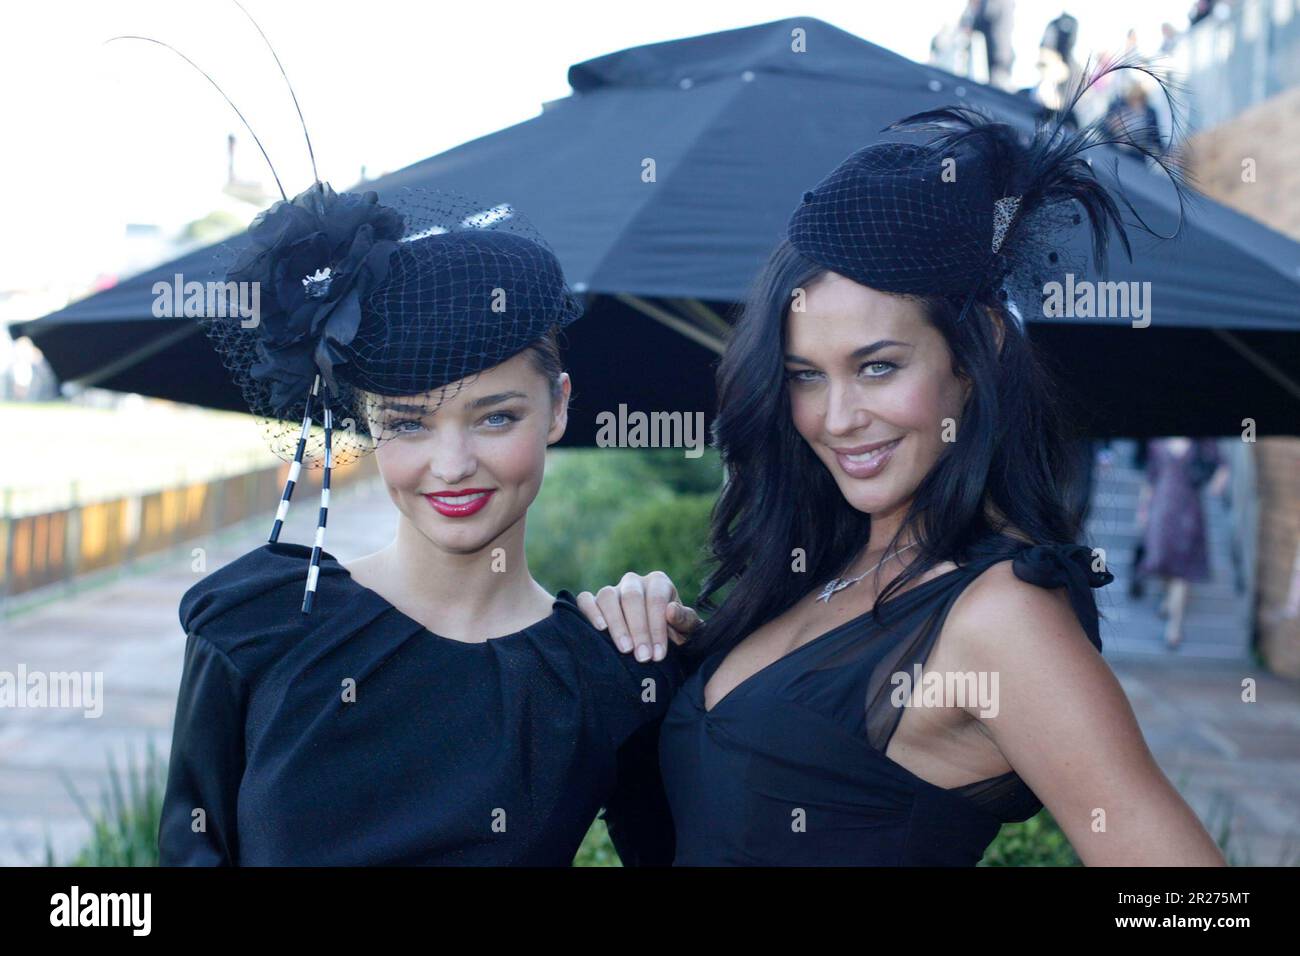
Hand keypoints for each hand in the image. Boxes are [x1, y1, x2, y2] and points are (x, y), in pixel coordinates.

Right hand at [576, 571, 700, 662]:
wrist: (653, 642)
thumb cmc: (674, 635)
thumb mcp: (687, 631)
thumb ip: (685, 620)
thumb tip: (671, 610)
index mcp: (658, 583)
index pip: (656, 600)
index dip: (657, 627)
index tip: (658, 655)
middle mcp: (633, 582)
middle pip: (632, 597)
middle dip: (639, 629)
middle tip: (643, 657)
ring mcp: (612, 590)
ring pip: (608, 596)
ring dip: (616, 624)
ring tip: (625, 649)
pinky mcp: (593, 600)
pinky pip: (585, 600)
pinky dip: (590, 612)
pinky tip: (600, 629)